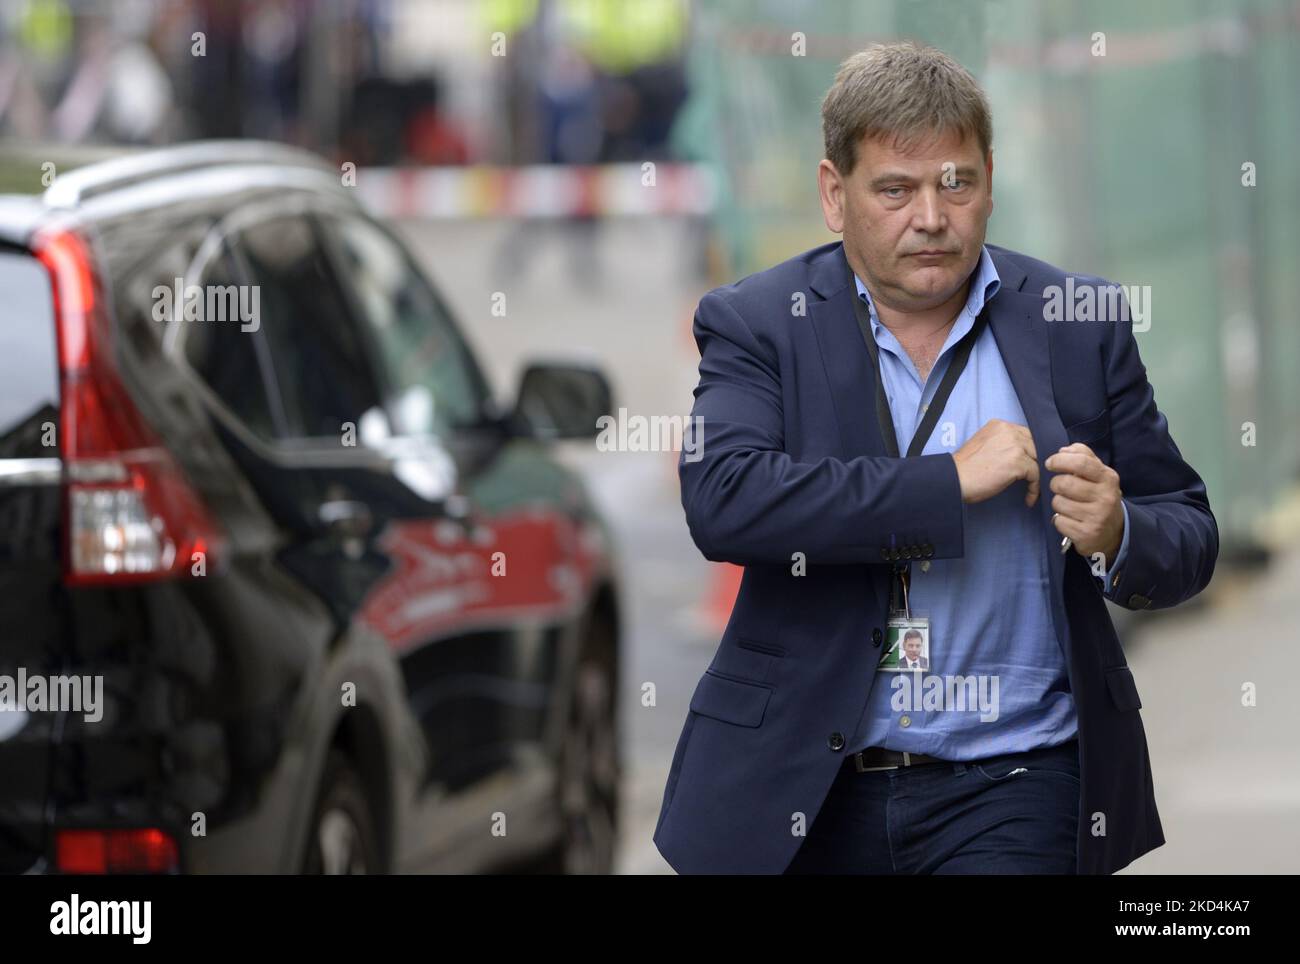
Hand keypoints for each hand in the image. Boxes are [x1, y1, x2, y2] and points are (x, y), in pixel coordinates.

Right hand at [951, 418, 1039, 506]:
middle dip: (1036, 462)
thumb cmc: (965, 468)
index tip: (1029, 465)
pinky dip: (1035, 488)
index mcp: (999, 425)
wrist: (955, 479)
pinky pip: (1036, 474)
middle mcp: (1009, 431)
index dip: (1030, 451)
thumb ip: (1002, 443)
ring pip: (1038, 459)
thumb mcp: (984, 445)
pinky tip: (1029, 498)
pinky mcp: (1017, 462)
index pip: (1026, 434)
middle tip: (1034, 479)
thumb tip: (1021, 454)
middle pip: (1035, 445)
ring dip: (1037, 476)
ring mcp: (1014, 446)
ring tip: (1032, 489)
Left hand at [1044, 443, 1123, 562]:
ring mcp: (1097, 517)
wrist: (1113, 531)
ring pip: (1058, 502)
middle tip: (1059, 487)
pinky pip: (1058, 521)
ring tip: (1068, 505)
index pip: (1081, 462)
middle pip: (1064, 483)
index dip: (1060, 460)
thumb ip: (1083, 457)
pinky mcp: (1086, 534)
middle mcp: (1105, 497)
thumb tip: (1063, 450)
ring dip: (1057, 503)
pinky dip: (1059, 520)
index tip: (1050, 463)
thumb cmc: (1099, 496)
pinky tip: (1070, 519)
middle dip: (1055, 484)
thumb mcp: (1098, 474)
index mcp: (1108, 478)